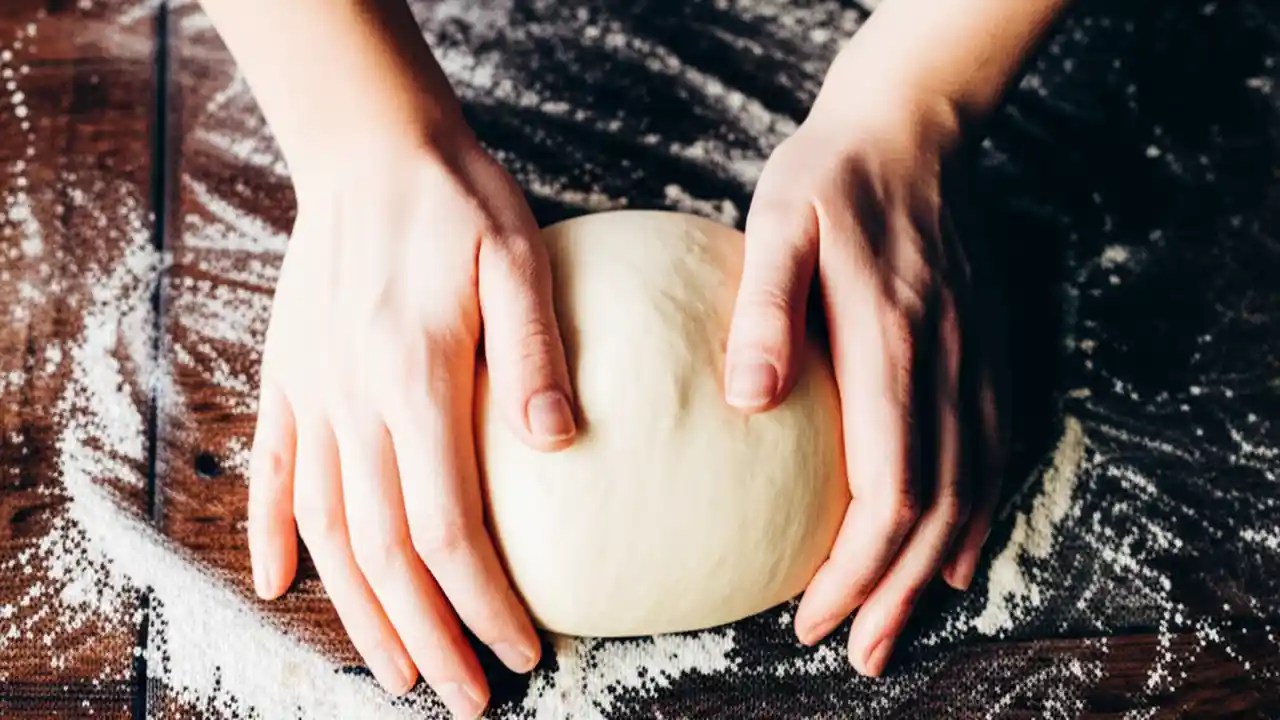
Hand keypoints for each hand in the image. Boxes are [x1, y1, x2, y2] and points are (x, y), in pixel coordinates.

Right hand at [246, 126, 575, 716]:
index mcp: (416, 381)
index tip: (524, 652)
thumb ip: (537, 354)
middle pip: (386, 554)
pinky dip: (275, 537)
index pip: (449, 529)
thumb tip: (560, 442)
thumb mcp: (518, 258)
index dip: (484, 604)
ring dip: (360, 612)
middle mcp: (353, 404)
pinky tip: (279, 586)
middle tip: (465, 696)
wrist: (368, 149)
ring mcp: (312, 396)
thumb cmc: (455, 201)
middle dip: (427, 636)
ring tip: (392, 670)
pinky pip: (276, 474)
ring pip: (329, 533)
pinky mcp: (288, 379)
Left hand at [725, 92, 1006, 675]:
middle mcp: (942, 366)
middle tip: (858, 654)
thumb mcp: (779, 221)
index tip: (810, 616)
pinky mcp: (980, 351)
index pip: (885, 491)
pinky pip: (991, 451)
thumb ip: (765, 310)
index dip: (853, 568)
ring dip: (933, 570)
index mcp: (889, 345)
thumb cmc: (831, 177)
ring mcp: (972, 361)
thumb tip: (749, 400)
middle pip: (933, 511)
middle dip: (892, 594)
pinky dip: (975, 515)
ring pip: (970, 490)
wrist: (911, 129)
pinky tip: (953, 554)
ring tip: (901, 628)